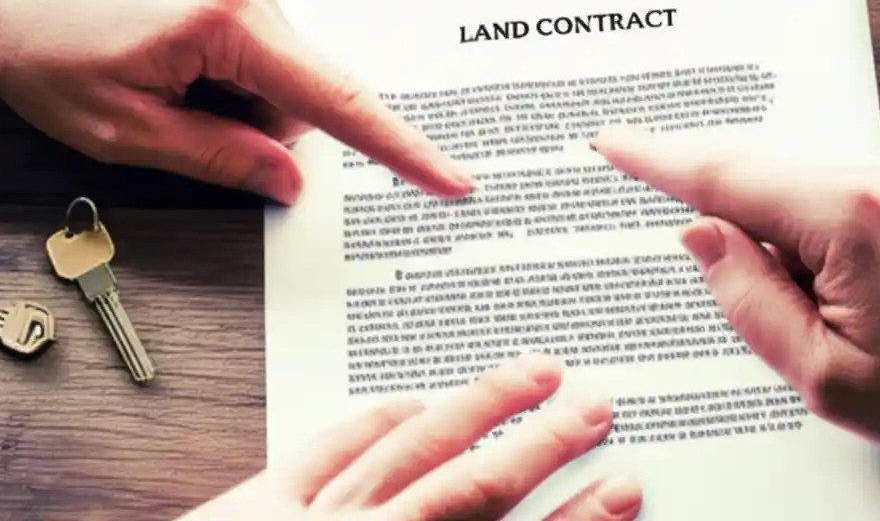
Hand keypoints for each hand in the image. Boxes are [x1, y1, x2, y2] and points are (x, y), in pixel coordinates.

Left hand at [0, 0, 470, 202]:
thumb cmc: (46, 54)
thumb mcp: (129, 134)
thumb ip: (223, 159)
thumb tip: (292, 181)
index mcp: (227, 21)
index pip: (334, 100)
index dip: (399, 148)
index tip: (449, 179)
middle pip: (303, 91)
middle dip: (259, 126)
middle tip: (181, 124)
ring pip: (280, 74)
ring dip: (239, 102)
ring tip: (166, 89)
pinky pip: (261, 48)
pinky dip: (232, 77)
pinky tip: (177, 69)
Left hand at [181, 355, 639, 520]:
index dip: (577, 519)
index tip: (624, 487)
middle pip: (469, 486)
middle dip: (540, 444)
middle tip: (593, 407)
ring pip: (409, 447)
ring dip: (475, 406)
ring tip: (527, 372)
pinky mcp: (255, 505)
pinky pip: (326, 446)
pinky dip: (377, 417)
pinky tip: (415, 400)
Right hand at [593, 126, 879, 519]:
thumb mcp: (815, 371)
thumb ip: (743, 292)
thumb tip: (700, 229)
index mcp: (858, 219)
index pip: (731, 178)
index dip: (661, 161)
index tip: (615, 141)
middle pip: (782, 189)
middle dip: (764, 242)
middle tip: (804, 319)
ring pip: (826, 193)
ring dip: (813, 242)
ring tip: (864, 319)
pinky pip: (872, 195)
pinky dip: (852, 233)